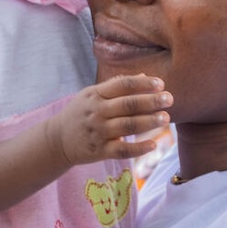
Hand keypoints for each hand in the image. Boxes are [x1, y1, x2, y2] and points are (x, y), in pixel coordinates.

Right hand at [47, 74, 171, 165]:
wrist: (57, 140)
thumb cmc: (81, 113)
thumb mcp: (92, 95)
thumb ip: (116, 85)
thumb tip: (144, 76)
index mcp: (96, 94)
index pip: (122, 85)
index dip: (142, 83)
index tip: (160, 83)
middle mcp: (97, 112)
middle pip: (127, 104)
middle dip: (150, 101)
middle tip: (169, 99)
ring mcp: (98, 132)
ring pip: (127, 126)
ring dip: (148, 122)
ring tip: (165, 118)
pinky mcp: (100, 151)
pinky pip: (122, 150)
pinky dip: (138, 148)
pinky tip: (153, 144)